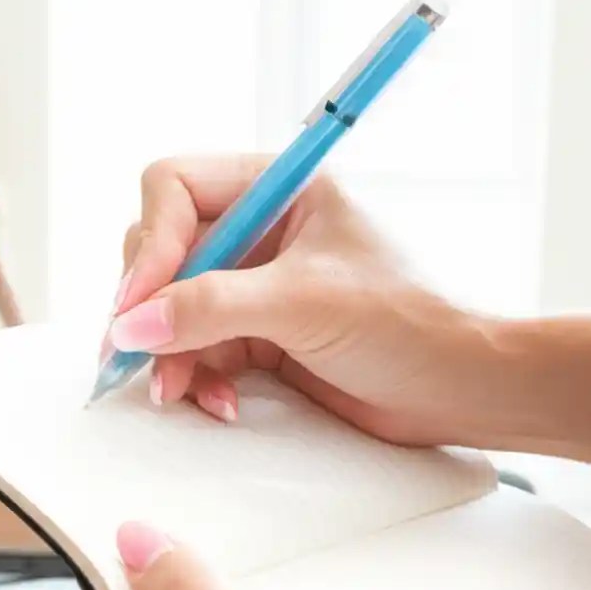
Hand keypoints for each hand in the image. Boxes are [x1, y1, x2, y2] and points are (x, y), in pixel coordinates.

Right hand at [104, 154, 501, 449]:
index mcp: (277, 187)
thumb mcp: (302, 303)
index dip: (151, 244)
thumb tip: (129, 326)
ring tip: (178, 392)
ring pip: (168, 306)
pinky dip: (192, 376)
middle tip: (135, 355)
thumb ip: (209, 308)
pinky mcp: (254, 333)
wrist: (461, 391)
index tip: (137, 305)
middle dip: (149, 307)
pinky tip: (218, 402)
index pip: (175, 188)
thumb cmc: (408, 323)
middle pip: (161, 249)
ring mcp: (252, 282)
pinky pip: (192, 346)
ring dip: (166, 352)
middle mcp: (258, 227)